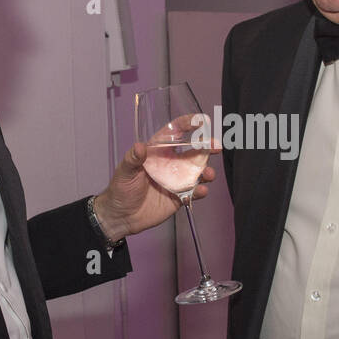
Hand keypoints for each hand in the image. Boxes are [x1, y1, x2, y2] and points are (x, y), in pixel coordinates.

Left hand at [91, 137, 218, 241]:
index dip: (187, 125)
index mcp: (158, 152)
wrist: (122, 217)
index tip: (200, 121)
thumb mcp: (124, 172)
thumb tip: (139, 146)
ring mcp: (177, 180)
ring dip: (206, 171)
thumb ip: (133, 159)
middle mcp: (171, 163)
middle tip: (217, 146)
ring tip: (208, 174)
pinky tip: (201, 190)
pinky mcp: (179, 196)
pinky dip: (200, 191)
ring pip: (197, 172)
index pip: (175, 133)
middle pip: (193, 151)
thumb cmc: (121, 189)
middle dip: (207, 147)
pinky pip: (194, 192)